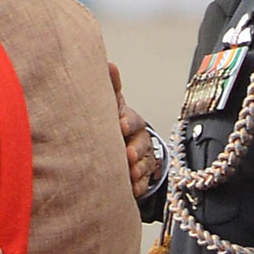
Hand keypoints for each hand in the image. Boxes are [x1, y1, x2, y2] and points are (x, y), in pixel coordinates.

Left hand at [109, 61, 156, 197]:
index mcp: (128, 120)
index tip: (120, 126)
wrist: (116, 145)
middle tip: (127, 156)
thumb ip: (111, 87)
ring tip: (129, 175)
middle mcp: (138, 138)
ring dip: (138, 170)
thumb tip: (109, 63)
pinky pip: (143, 182)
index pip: (131, 119)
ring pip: (144, 164)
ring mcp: (141, 157)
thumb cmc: (111, 121)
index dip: (127, 122)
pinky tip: (133, 190)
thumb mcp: (109, 104)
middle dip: (135, 149)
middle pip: (141, 143)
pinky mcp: (141, 176)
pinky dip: (138, 186)